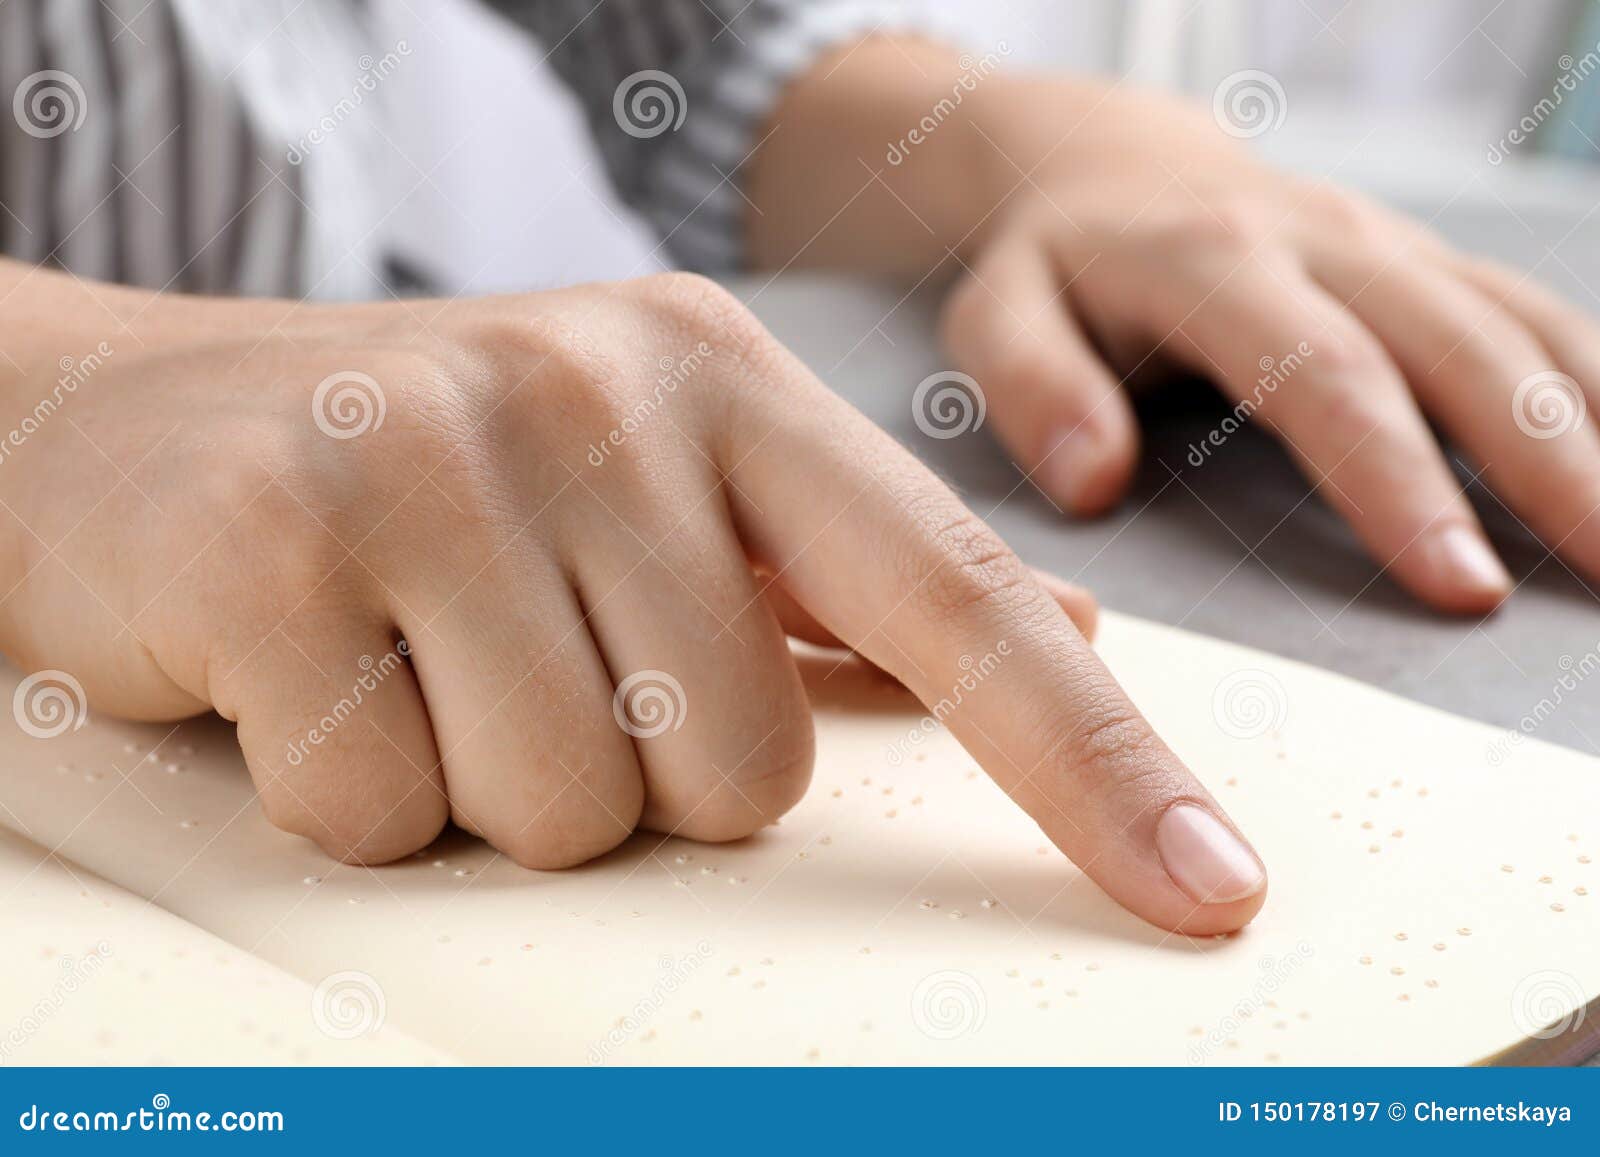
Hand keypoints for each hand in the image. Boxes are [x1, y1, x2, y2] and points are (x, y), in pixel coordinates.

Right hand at [0, 269, 1264, 932]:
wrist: (128, 427)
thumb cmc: (426, 474)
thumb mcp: (650, 481)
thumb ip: (848, 575)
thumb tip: (1065, 636)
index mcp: (723, 385)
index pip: (957, 601)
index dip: (1093, 763)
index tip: (1208, 890)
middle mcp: (599, 394)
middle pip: (739, 776)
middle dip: (633, 776)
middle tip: (518, 664)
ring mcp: (433, 458)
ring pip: (571, 815)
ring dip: (489, 788)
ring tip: (412, 664)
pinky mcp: (279, 544)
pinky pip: (385, 813)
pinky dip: (350, 792)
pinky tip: (304, 674)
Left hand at [939, 76, 1599, 613]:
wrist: (1112, 167)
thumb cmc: (1053, 266)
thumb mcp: (995, 315)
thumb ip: (1028, 387)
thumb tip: (1092, 483)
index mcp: (1215, 264)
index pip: (1322, 377)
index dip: (1397, 482)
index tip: (1459, 588)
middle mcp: (1325, 242)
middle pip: (1459, 347)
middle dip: (1546, 468)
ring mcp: (1390, 244)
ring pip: (1522, 325)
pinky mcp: (1426, 259)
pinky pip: (1535, 313)